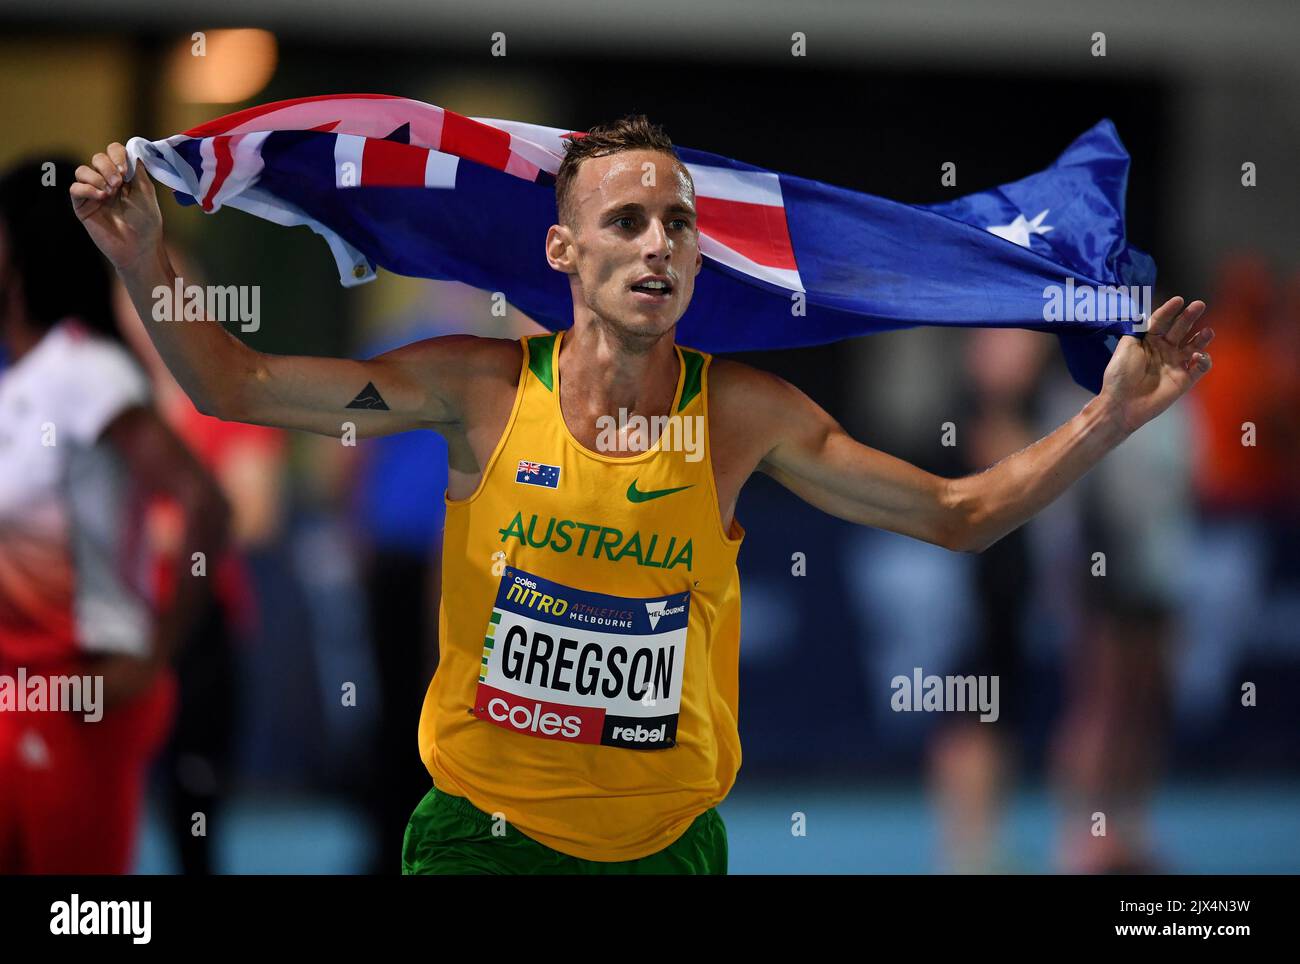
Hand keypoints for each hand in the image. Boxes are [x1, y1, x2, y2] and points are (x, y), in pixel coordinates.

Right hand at [69, 142, 162, 271]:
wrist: (139, 247)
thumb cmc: (146, 222)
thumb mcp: (146, 192)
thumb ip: (138, 171)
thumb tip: (132, 151)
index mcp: (123, 176)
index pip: (113, 152)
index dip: (117, 155)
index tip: (126, 170)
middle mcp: (106, 181)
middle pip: (97, 158)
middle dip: (108, 166)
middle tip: (119, 183)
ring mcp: (93, 193)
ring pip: (83, 170)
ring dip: (97, 177)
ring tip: (110, 192)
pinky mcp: (82, 206)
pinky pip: (75, 188)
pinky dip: (87, 188)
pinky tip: (101, 197)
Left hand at [1099, 296, 1213, 434]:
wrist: (1122, 403)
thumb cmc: (1120, 374)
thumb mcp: (1125, 347)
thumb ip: (1137, 329)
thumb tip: (1144, 312)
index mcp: (1149, 341)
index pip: (1161, 321)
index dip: (1170, 310)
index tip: (1179, 300)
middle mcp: (1164, 350)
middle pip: (1180, 329)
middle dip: (1190, 317)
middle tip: (1199, 305)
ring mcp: (1175, 364)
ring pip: (1194, 346)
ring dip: (1202, 338)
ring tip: (1207, 331)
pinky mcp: (1184, 380)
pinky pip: (1200, 367)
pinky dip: (1204, 360)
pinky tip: (1198, 356)